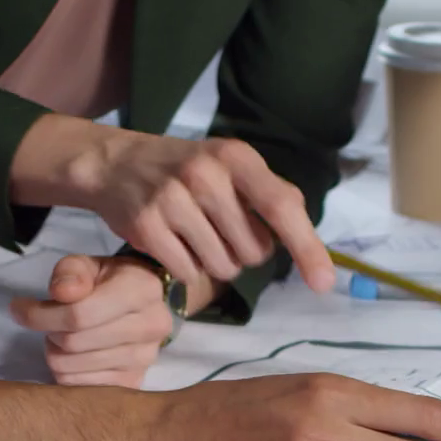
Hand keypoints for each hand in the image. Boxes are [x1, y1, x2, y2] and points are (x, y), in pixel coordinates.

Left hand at [11, 256, 210, 387]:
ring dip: (55, 352)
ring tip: (62, 337)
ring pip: (71, 367)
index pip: (80, 314)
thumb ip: (71, 272)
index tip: (19, 307)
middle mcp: (152, 326)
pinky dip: (65, 371)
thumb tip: (61, 293)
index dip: (41, 314)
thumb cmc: (107, 281)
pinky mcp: (134, 382)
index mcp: (143, 290)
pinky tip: (73, 355)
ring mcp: (145, 359)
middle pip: (74, 342)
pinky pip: (78, 386)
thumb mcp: (87, 265)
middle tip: (47, 321)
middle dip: (49, 331)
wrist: (139, 304)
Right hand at [14, 117, 335, 294]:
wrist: (115, 163)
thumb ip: (270, 198)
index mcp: (237, 157)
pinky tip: (173, 244)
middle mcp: (206, 174)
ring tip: (194, 236)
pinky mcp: (146, 226)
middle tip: (219, 231)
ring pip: (222, 267)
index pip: (282, 206)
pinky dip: (186, 269)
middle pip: (253, 251)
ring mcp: (173, 199)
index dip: (307, 247)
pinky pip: (188, 272)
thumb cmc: (185, 172)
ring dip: (215, 263)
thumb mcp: (230, 168)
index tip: (325, 283)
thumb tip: (309, 244)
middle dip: (243, 253)